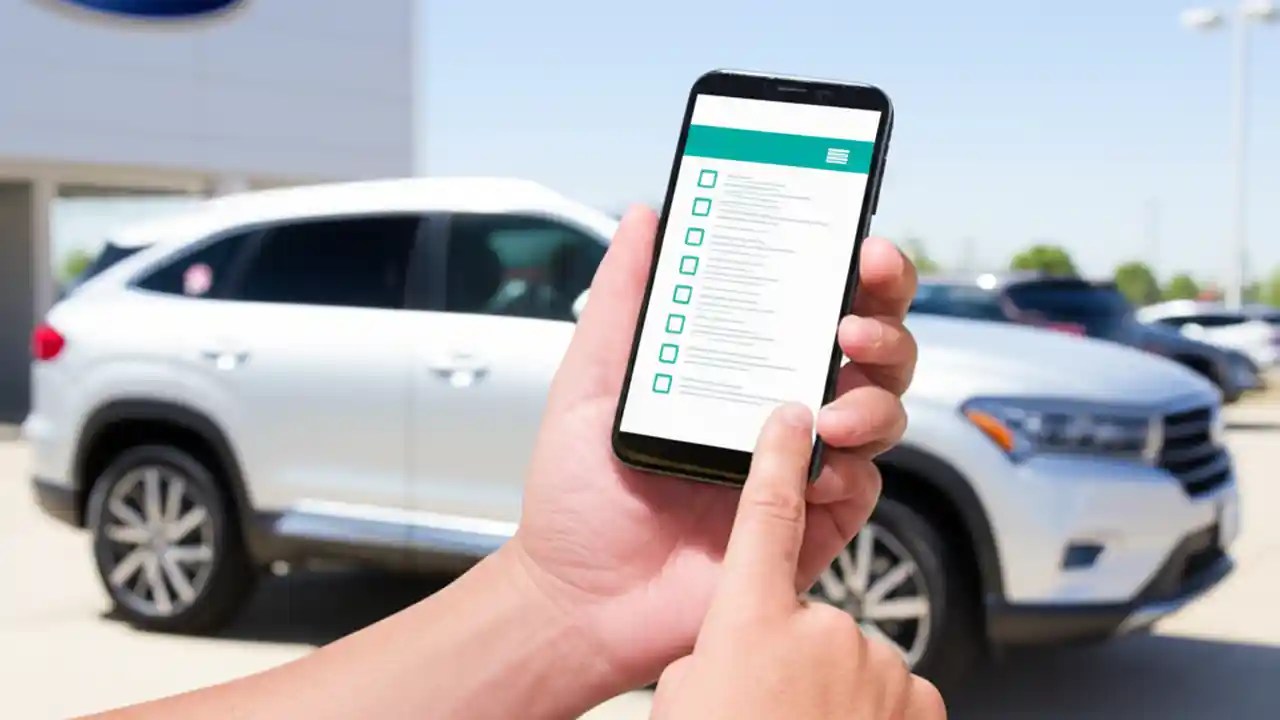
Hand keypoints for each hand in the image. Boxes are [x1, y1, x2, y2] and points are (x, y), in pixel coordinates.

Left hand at [508, 206, 918, 693]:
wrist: (578, 598)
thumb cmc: (579, 495)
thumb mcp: (591, 381)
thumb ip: (624, 298)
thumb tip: (648, 217)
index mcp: (739, 369)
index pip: (817, 305)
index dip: (857, 272)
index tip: (862, 248)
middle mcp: (778, 411)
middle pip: (871, 353)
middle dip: (886, 325)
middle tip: (855, 322)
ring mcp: (798, 467)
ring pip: (883, 414)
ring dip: (875, 400)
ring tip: (831, 412)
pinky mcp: (809, 526)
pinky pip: (863, 489)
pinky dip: (850, 471)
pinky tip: (817, 469)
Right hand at [650, 404, 945, 718]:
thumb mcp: (683, 697)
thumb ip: (710, 641)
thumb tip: (727, 634)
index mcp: (753, 620)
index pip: (770, 512)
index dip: (782, 459)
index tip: (793, 420)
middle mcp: (821, 631)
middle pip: (814, 603)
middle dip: (799, 637)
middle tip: (778, 682)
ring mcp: (876, 666)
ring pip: (850, 651)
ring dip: (827, 682)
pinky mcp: (918, 704)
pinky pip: (888, 686)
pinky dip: (865, 709)